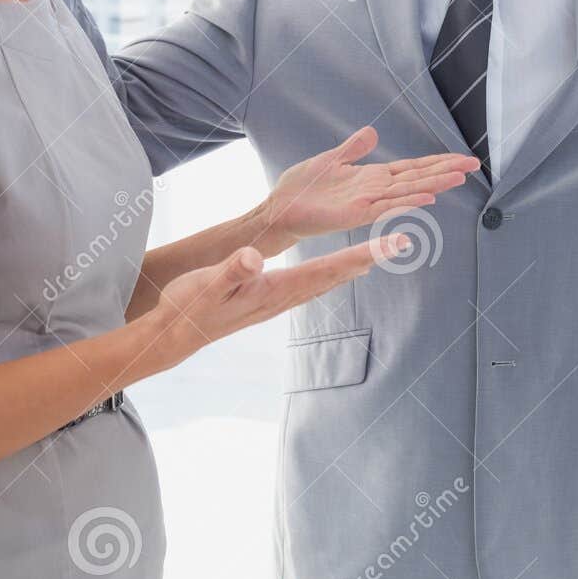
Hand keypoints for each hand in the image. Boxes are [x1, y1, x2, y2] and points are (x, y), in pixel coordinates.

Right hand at [147, 235, 407, 366]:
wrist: (174, 336)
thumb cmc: (188, 307)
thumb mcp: (206, 284)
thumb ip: (232, 270)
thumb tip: (255, 257)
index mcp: (275, 288)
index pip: (328, 268)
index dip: (362, 254)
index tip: (392, 244)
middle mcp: (283, 297)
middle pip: (335, 275)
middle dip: (369, 258)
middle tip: (403, 243)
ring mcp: (277, 301)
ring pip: (325, 281)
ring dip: (352, 267)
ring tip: (377, 255)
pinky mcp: (268, 301)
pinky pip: (309, 285)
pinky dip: (329, 274)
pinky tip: (332, 273)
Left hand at [256, 126, 478, 247]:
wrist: (279, 208)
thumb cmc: (302, 188)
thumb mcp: (331, 160)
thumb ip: (353, 149)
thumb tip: (373, 132)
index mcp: (372, 177)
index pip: (412, 168)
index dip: (436, 163)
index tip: (461, 159)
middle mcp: (376, 190)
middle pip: (417, 178)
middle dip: (445, 171)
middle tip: (474, 165)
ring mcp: (368, 203)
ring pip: (408, 191)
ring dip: (434, 185)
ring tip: (460, 178)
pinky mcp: (355, 214)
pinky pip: (385, 207)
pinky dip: (407, 202)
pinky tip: (427, 198)